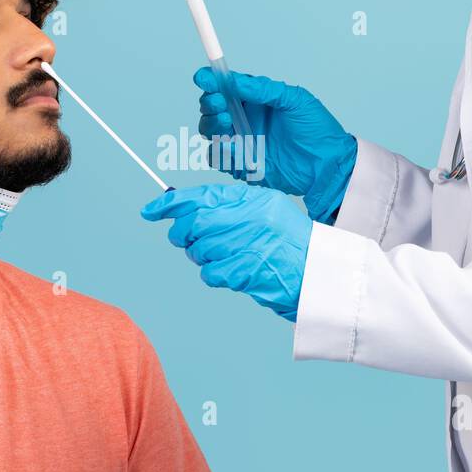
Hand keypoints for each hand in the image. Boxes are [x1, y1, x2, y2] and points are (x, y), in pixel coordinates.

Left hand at [141, 182, 312, 320]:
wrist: (321, 274)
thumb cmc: (292, 243)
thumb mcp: (269, 209)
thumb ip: (231, 206)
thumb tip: (185, 209)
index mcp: (253, 199)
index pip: (200, 195)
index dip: (170, 204)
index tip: (150, 210)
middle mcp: (248, 217)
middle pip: (192, 224)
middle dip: (185, 236)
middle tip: (193, 243)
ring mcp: (246, 244)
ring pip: (198, 250)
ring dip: (205, 257)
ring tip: (229, 258)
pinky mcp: (244, 270)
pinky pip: (209, 273)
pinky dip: (216, 275)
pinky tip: (235, 272)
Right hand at [195, 67, 356, 224]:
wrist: (326, 166)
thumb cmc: (317, 130)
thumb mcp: (294, 100)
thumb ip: (262, 89)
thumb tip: (234, 80)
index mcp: (255, 99)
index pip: (224, 86)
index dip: (210, 80)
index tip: (204, 79)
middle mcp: (244, 118)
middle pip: (210, 108)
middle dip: (209, 104)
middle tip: (221, 105)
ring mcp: (241, 142)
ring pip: (209, 132)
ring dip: (211, 126)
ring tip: (228, 124)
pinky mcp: (241, 164)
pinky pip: (218, 158)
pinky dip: (220, 152)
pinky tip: (234, 149)